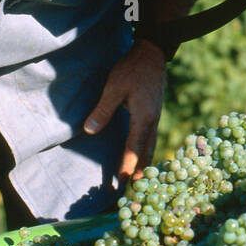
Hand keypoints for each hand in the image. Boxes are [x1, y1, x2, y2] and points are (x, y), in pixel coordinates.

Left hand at [81, 40, 166, 181]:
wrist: (152, 54)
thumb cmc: (132, 69)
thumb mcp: (114, 87)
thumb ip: (103, 110)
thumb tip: (90, 130)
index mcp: (144, 117)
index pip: (134, 148)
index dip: (128, 166)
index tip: (122, 183)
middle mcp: (152, 121)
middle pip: (146, 152)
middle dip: (139, 172)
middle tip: (132, 191)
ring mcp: (155, 118)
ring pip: (150, 146)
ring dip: (144, 163)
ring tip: (137, 180)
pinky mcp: (154, 114)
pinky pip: (150, 139)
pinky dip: (145, 151)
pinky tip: (140, 156)